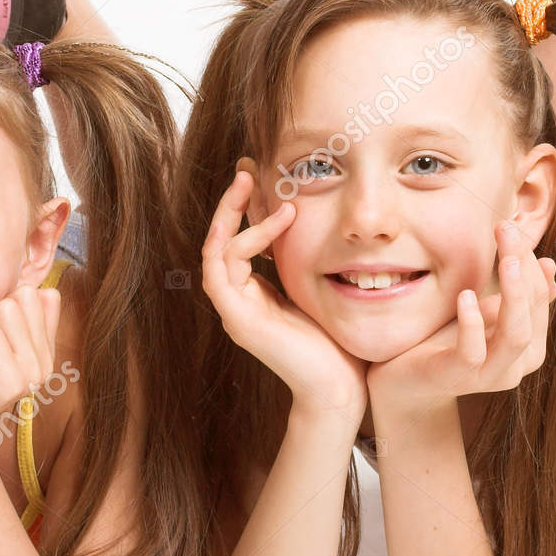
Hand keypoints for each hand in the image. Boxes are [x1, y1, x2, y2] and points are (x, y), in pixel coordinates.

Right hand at [201, 168, 366, 415]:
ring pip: (216, 250)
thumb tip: (320, 221)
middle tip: (247, 168)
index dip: (243, 208)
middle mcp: (237, 301)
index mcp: (252, 294)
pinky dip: (246, 240)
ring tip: (256, 185)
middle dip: (230, 202)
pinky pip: (224, 270)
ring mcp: (234, 311)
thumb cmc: (337, 342)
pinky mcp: (238, 320)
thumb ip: (306, 262)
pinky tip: (279, 222)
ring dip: (234, 214)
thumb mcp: (318, 289)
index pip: (236, 241)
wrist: (338, 387)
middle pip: (218, 241)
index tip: (258, 175)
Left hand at [367, 220, 555, 417]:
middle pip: (531, 309)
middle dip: (522, 265)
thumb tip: (549, 263)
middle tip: (506, 228)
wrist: (406, 381)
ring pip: (516, 335)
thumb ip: (515, 294)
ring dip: (514, 295)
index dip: (527, 259)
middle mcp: (517, 364)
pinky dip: (472, 323)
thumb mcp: (485, 312)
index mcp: (529, 345)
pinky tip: (465, 296)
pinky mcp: (456, 378)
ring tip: (505, 260)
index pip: (539, 294)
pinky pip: (472, 354)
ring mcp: (489, 375)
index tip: (510, 226)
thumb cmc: (447, 341)